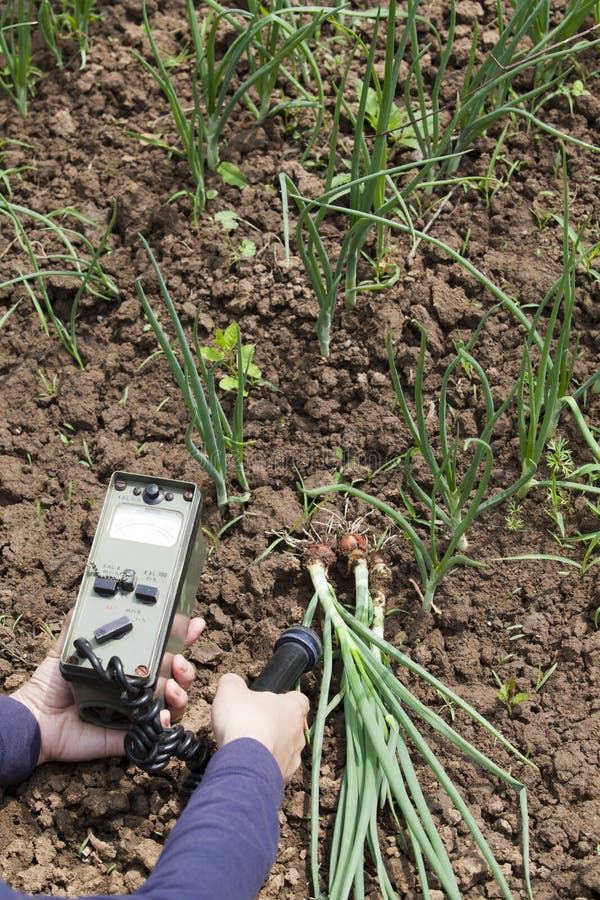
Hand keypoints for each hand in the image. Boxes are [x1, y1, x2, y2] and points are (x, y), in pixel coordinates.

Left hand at [11, 612, 204, 765]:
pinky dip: (167, 722)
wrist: (37, 720)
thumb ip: (75, 626)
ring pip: (175, 701)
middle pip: (177, 676)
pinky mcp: (132, 734)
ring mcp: (138, 711)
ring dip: (182, 692)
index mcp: (129, 665)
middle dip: (188, 667)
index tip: (194, 624)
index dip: (182, 637)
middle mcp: (138, 687)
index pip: (163, 650)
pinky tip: (164, 713)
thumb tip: (81, 601)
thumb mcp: (65, 650)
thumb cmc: (50, 686)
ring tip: (172, 687)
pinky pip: (158, 730)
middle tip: (181, 661)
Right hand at [211, 673, 308, 782]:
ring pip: (285, 751)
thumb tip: (231, 681)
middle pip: (292, 727)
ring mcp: (293, 759)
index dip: (287, 699)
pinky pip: (275, 772)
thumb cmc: (243, 722)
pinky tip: (248, 767)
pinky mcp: (283, 779)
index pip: (299, 699)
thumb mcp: (230, 691)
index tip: (273, 701)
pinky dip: (264, 770)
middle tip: (254, 726)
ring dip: (271, 750)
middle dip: (275, 727)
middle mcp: (298, 734)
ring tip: (249, 750)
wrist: (244, 764)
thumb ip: (232, 683)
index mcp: (292, 708)